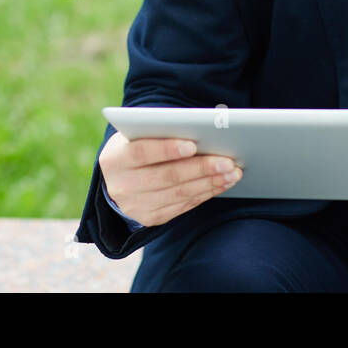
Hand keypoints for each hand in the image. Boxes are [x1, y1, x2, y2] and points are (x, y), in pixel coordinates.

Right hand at [98, 132, 242, 226]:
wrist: (115, 182)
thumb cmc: (134, 147)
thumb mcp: (136, 136)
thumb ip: (159, 132)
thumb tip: (201, 129)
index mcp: (115, 158)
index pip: (141, 152)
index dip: (167, 149)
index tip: (193, 144)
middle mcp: (122, 185)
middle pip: (166, 176)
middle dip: (200, 168)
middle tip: (228, 160)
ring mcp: (135, 206)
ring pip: (178, 194)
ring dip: (209, 183)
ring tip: (232, 172)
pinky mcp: (150, 218)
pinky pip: (182, 206)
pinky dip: (204, 194)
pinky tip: (221, 184)